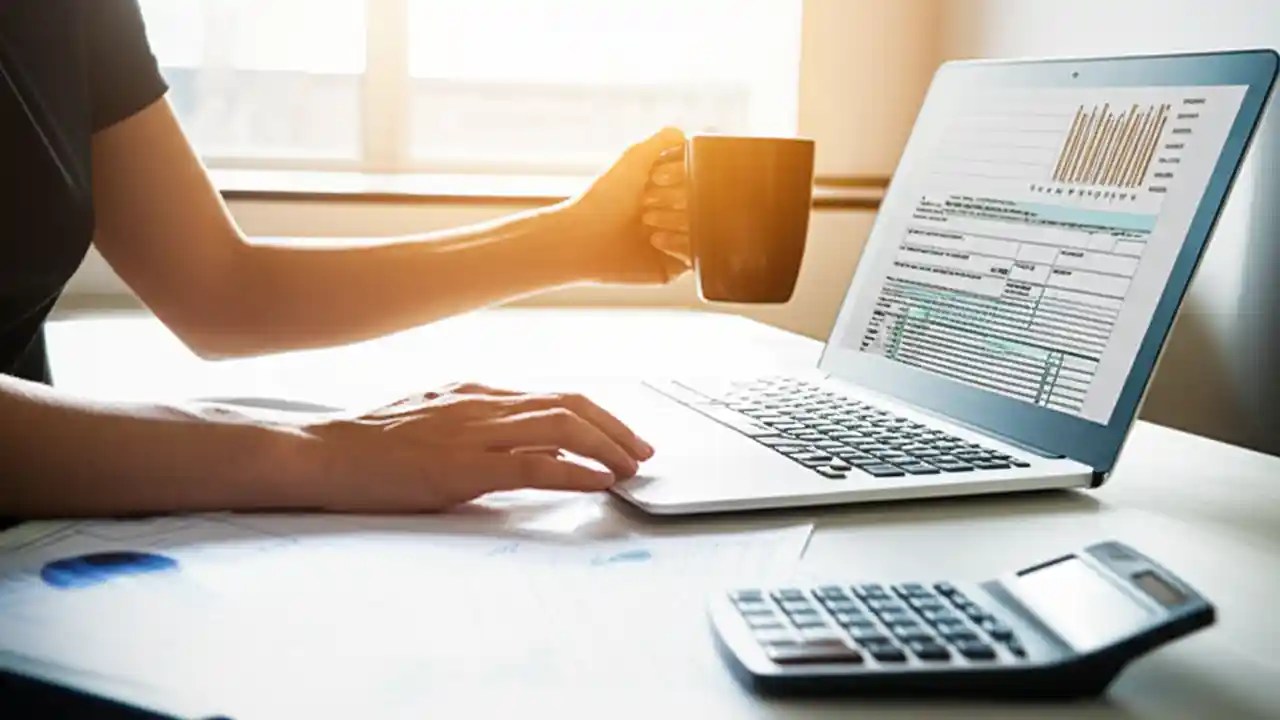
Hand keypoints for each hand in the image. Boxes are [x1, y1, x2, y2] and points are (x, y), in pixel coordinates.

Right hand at [299, 382, 653, 511]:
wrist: (322, 453)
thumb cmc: (369, 444)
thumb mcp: (431, 420)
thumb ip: (475, 425)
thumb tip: (518, 442)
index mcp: (476, 393)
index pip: (552, 395)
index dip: (595, 414)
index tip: (620, 434)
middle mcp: (482, 404)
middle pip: (568, 405)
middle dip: (614, 428)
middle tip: (642, 452)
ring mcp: (474, 433)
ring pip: (560, 428)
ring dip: (605, 448)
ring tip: (630, 469)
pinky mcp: (463, 468)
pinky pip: (533, 466)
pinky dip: (574, 473)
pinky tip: (598, 483)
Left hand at [554, 127, 691, 284]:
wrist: (583, 238)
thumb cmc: (606, 195)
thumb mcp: (635, 156)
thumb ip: (665, 139)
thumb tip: (689, 136)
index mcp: (669, 189)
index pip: (700, 178)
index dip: (682, 176)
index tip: (655, 178)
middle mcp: (675, 213)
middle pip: (705, 203)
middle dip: (677, 199)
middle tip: (646, 203)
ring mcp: (676, 241)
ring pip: (706, 229)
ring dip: (678, 221)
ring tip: (647, 223)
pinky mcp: (672, 267)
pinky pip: (698, 257)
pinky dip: (682, 245)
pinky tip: (655, 241)